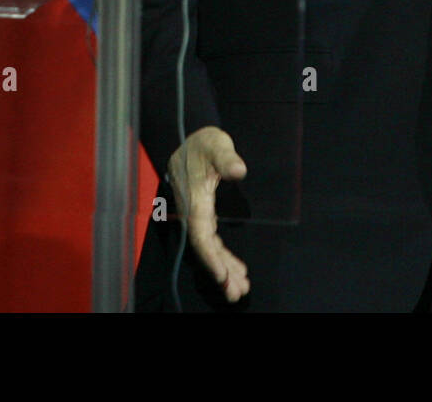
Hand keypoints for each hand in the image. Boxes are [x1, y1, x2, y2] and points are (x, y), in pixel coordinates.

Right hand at [168, 126, 248, 301]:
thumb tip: (239, 170)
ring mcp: (197, 215)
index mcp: (194, 198)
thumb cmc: (204, 143)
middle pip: (204, 248)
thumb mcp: (216, 144)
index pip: (200, 233)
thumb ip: (226, 158)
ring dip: (224, 268)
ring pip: (209, 248)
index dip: (210, 256)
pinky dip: (223, 257)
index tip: (222, 275)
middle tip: (237, 293)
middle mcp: (192, 212)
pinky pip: (211, 241)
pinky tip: (236, 269)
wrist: (191, 139)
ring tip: (241, 288)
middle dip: (220, 272)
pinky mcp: (203, 215)